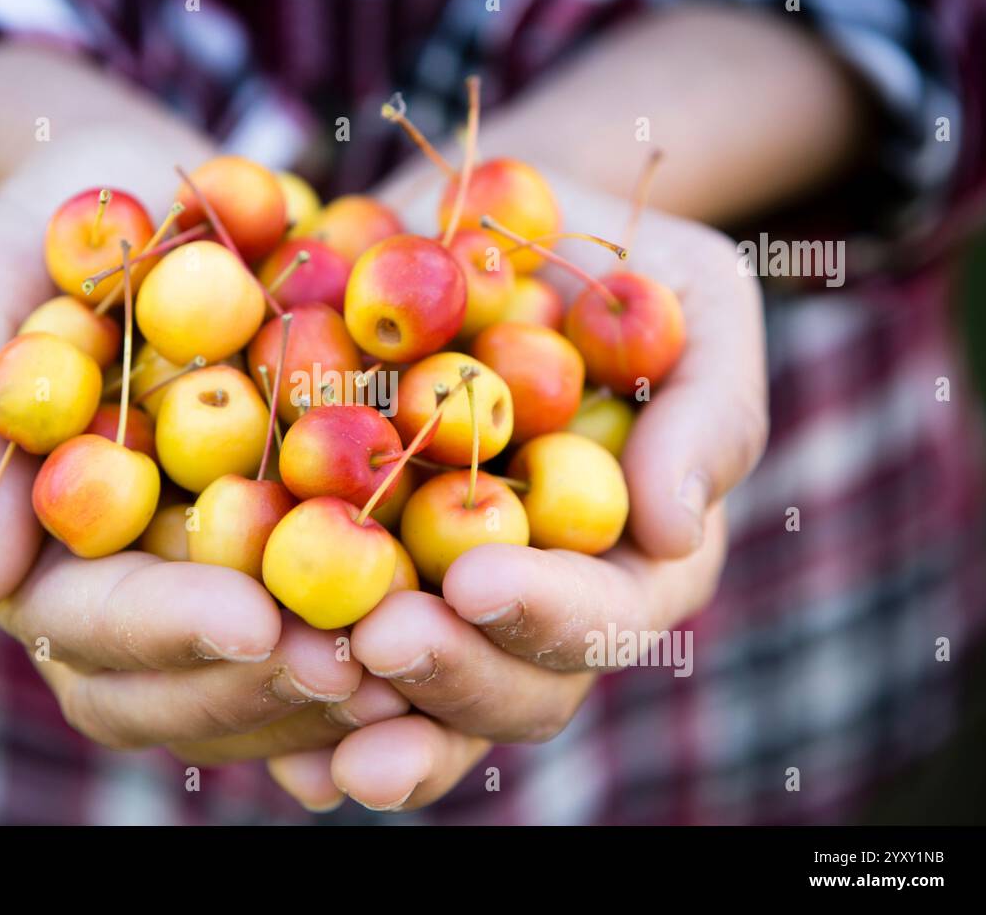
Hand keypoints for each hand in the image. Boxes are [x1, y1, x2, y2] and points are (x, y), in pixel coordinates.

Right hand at [0, 129, 405, 761]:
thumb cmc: (54, 221)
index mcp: (28, 539)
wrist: (157, 192)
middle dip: (255, 688)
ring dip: (324, 691)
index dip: (164, 631)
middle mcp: (109, 582)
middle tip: (355, 669)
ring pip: (241, 689)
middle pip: (162, 692)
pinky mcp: (273, 549)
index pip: (81, 622)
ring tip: (413, 670)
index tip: (255, 622)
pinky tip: (441, 624)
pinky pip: (319, 626)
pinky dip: (373, 638)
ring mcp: (192, 576)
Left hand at [270, 173, 766, 811]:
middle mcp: (544, 605)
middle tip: (378, 641)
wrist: (483, 244)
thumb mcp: (694, 303)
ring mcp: (453, 608)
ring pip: (427, 703)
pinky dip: (308, 710)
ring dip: (375, 719)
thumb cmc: (609, 271)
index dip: (551, 612)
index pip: (609, 613)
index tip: (478, 580)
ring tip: (309, 688)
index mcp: (633, 558)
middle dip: (452, 673)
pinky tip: (277, 741)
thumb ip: (708, 408)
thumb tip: (675, 528)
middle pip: (518, 687)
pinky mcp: (369, 586)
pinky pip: (342, 671)